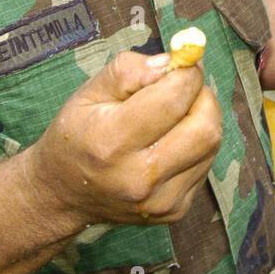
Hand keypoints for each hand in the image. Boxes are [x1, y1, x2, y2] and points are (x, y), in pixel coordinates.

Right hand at [23, 50, 221, 227]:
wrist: (63, 195)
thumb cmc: (77, 134)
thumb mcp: (89, 92)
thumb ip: (131, 70)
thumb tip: (173, 62)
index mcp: (112, 142)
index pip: (173, 100)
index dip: (186, 73)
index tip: (182, 63)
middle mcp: (140, 177)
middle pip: (205, 127)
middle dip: (203, 96)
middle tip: (185, 87)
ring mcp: (160, 200)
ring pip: (211, 145)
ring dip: (202, 118)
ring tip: (175, 113)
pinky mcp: (174, 211)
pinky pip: (204, 164)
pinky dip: (196, 144)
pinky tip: (171, 141)